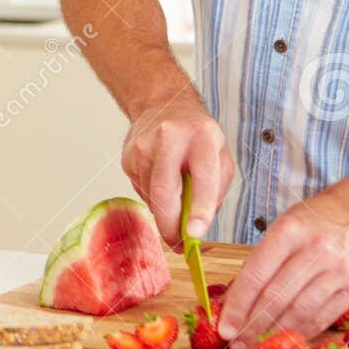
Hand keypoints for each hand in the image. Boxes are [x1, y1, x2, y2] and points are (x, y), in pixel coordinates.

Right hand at [120, 99, 233, 247]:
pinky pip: (141, 191)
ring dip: (164, 210)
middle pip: (164, 192)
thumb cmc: (198, 135)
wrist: (164, 104)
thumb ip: (215, 191)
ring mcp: (143, 147)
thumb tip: (197, 227)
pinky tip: (161, 181)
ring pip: (151, 197)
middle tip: (179, 244)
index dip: (199, 208)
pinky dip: (153, 197)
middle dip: (170, 225)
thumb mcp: (221, 156)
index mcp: (202, 136)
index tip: (195, 234)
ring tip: (176, 197)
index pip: (202, 177)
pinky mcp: (127, 157)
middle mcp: (169, 138)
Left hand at [216, 190, 348, 348]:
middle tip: (237, 345)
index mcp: (289, 231)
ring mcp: (338, 270)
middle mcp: (316, 250)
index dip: (238, 306)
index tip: (225, 329)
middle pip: (277, 297)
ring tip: (256, 344)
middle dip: (252, 326)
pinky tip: (284, 337)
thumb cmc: (311, 223)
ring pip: (299, 312)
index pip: (256, 275)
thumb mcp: (280, 229)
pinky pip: (321, 318)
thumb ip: (259, 263)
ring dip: (274, 333)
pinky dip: (299, 331)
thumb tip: (232, 304)